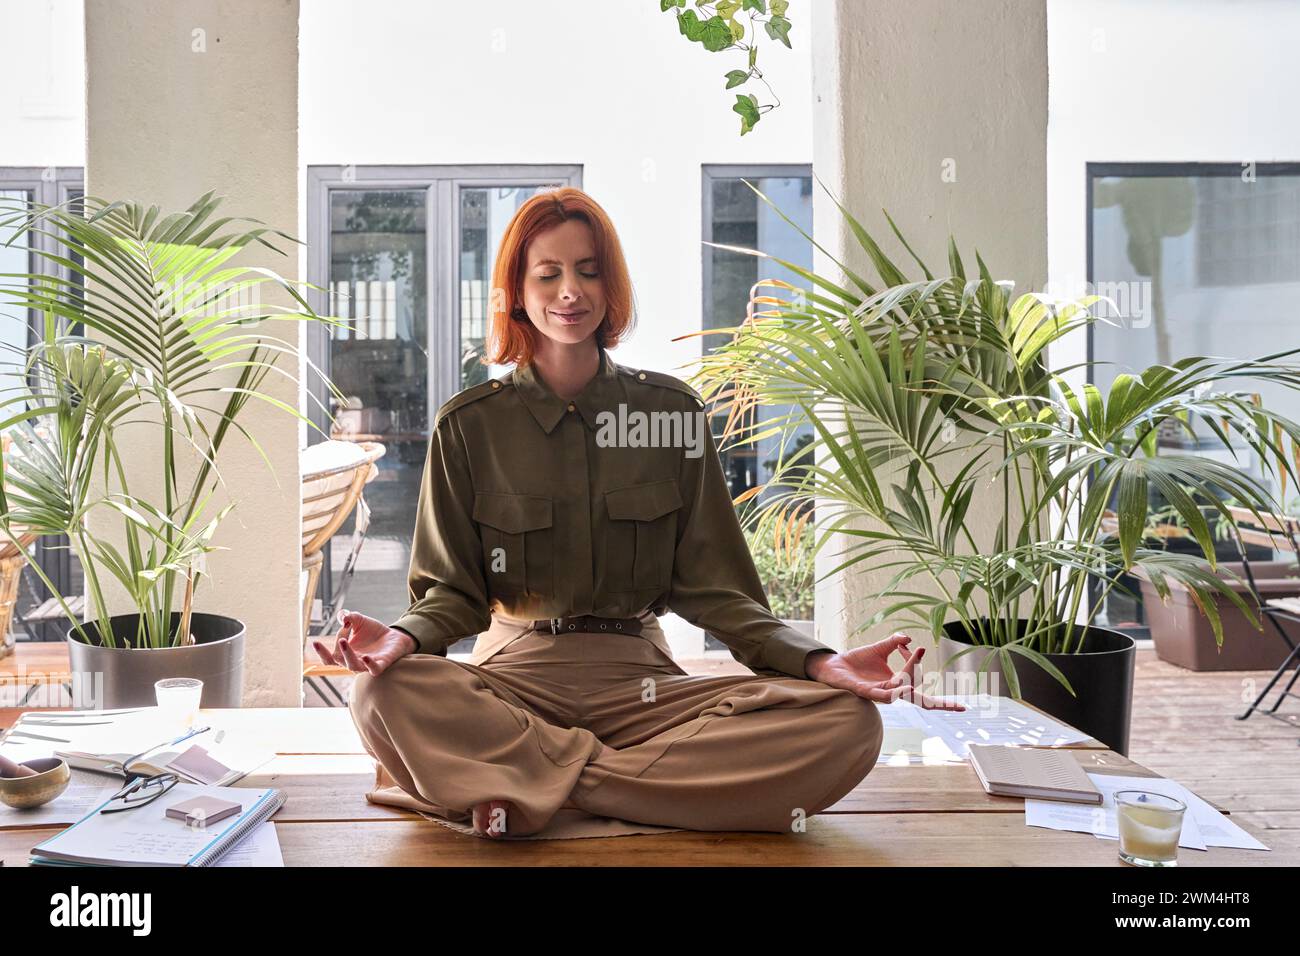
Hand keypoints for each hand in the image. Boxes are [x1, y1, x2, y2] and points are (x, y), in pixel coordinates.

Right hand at [313, 609, 417, 676]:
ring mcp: (366, 664)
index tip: (316, 642)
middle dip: (337, 651)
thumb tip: (342, 617)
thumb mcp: (359, 620)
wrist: (394, 636)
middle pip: (339, 662)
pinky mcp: (381, 665)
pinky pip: (374, 669)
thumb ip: (349, 617)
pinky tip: (366, 657)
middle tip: (339, 638)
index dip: (321, 652)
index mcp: (344, 654)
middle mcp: (353, 661)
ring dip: (347, 655)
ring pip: (353, 666)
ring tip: (344, 641)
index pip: (329, 657)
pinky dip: (369, 664)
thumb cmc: (372, 631)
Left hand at [806, 633, 965, 710]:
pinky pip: (882, 695)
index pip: (918, 681)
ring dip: (910, 680)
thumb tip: (909, 638)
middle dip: (926, 682)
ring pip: (901, 690)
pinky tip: (906, 687)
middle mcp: (890, 690)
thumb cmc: (857, 661)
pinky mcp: (864, 691)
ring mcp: (878, 692)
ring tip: (917, 672)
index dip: (918, 662)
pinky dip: (894, 693)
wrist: (834, 665)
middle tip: (920, 650)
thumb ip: (894, 642)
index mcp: (896, 682)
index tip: (914, 647)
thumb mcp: (879, 648)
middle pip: (916, 692)